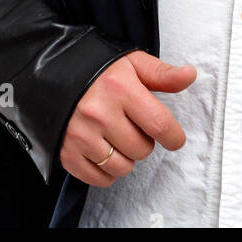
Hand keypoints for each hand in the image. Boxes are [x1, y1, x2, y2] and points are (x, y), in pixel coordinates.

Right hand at [59, 50, 196, 185]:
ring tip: (117, 137)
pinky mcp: (67, 153)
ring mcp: (81, 136)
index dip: (173, 136)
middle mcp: (100, 114)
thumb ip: (162, 74)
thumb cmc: (96, 68)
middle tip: (133, 125)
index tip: (175, 138)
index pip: (159, 124)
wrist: (51, 73)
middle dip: (144, 141)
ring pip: (123, 168)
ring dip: (126, 157)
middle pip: (142, 149)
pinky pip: (99, 179)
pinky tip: (104, 150)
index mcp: (120, 89)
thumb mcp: (131, 63)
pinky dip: (106, 171)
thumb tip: (190, 75)